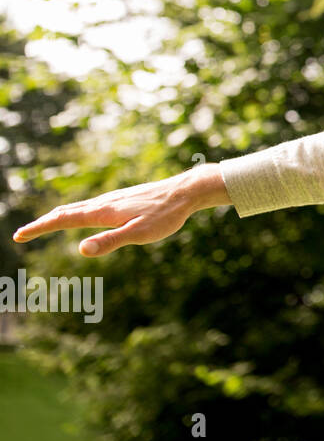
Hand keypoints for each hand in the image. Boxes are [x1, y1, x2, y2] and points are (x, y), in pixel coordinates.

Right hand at [11, 168, 213, 256]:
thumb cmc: (165, 216)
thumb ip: (110, 241)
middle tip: (23, 234)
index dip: (39, 229)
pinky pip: (91, 205)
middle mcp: (104, 202)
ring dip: (58, 216)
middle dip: (43, 223)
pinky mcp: (124, 198)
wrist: (186, 191)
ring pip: (78, 206)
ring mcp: (114, 198)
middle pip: (66, 211)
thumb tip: (81, 250)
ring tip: (46, 224)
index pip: (62, 220)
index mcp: (102, 212)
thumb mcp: (139, 234)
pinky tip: (84, 215)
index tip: (19, 236)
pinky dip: (76, 211)